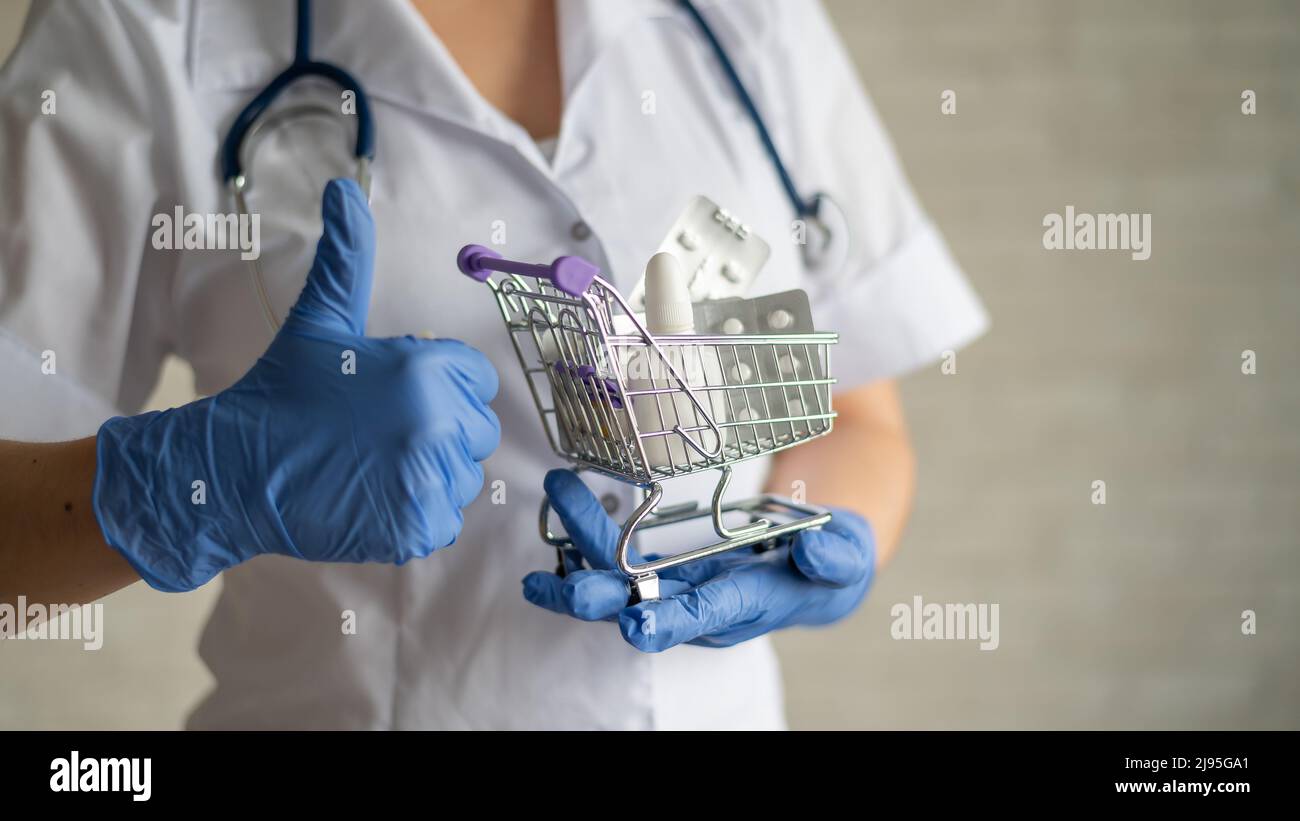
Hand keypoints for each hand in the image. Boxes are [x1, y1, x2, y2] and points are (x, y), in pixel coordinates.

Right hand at [94, 179, 499, 591]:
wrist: (235, 470)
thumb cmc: (282, 392)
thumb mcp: (320, 320)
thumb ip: (347, 258)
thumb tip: (344, 188)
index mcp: (426, 371)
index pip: (477, 380)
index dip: (440, 388)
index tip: (395, 398)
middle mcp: (436, 424)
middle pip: (476, 431)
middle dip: (439, 432)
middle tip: (379, 436)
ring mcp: (427, 481)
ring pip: (463, 478)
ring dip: (428, 477)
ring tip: (372, 467)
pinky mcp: (415, 528)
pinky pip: (444, 521)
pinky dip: (415, 517)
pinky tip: (372, 499)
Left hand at [522, 469, 874, 651]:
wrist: (816, 569)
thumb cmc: (831, 565)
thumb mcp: (845, 558)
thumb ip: (835, 559)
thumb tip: (815, 552)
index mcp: (745, 605)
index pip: (705, 615)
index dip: (670, 621)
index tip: (638, 625)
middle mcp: (701, 606)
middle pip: (643, 606)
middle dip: (603, 599)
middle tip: (566, 590)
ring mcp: (678, 590)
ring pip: (618, 584)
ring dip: (577, 568)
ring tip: (540, 542)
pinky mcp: (666, 572)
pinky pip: (616, 563)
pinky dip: (583, 547)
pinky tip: (554, 531)